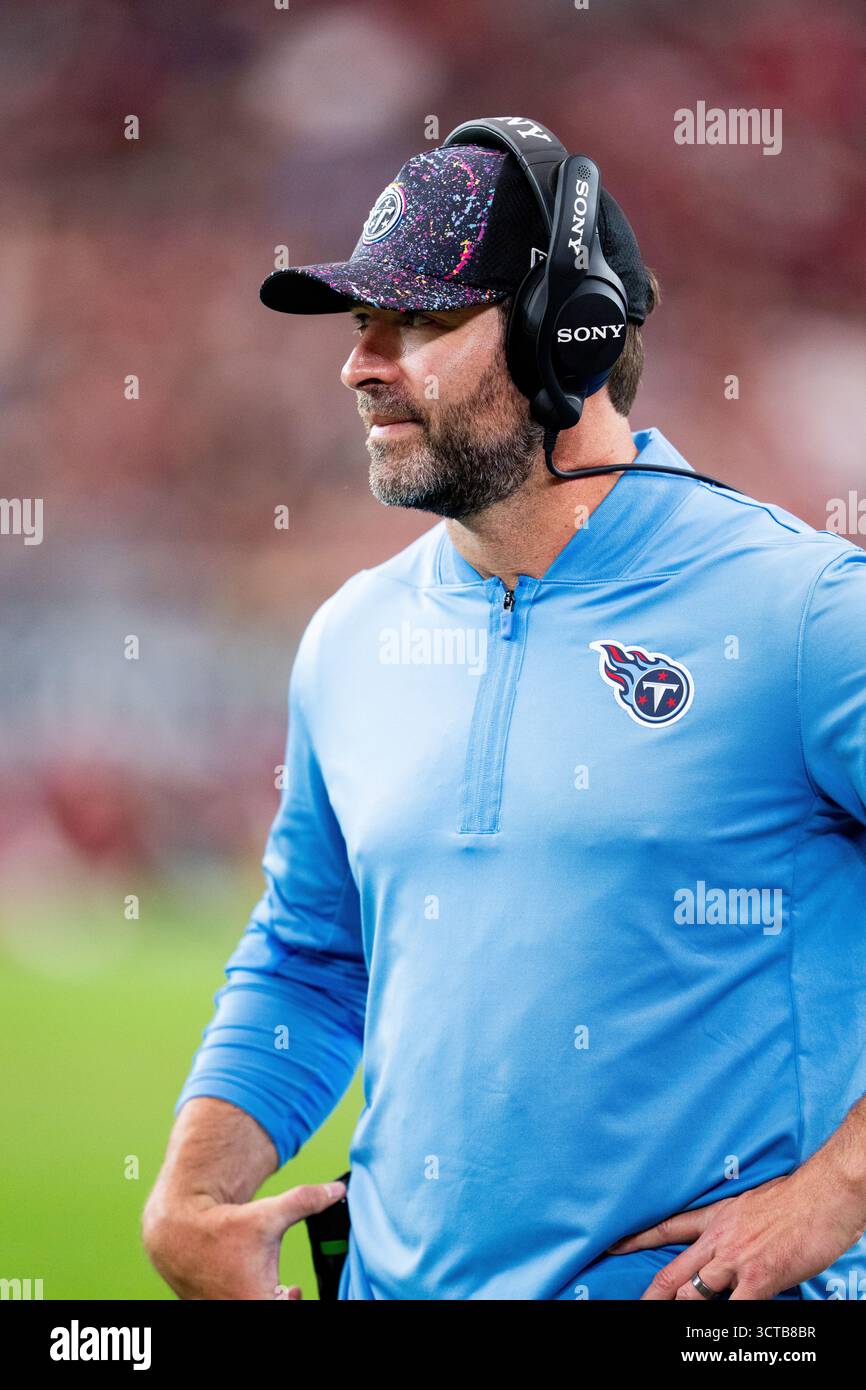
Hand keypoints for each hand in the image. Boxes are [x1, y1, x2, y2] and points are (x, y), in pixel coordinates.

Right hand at [142, 1179, 345, 1300]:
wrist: (179, 1233)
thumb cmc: (224, 1226)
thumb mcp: (268, 1214)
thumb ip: (306, 1202)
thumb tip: (338, 1191)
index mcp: (256, 1301)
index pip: (288, 1307)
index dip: (293, 1300)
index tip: (295, 1288)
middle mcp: (237, 1312)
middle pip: (274, 1307)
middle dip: (283, 1302)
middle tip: (289, 1289)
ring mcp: (220, 1313)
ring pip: (256, 1307)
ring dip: (264, 1300)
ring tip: (271, 1288)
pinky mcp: (208, 1311)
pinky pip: (236, 1306)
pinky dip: (246, 1299)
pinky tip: (249, 1287)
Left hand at [605, 1155, 865, 1299]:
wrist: (822, 1195)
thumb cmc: (795, 1197)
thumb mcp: (751, 1201)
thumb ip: (734, 1222)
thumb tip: (729, 1240)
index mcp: (717, 1217)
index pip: (667, 1227)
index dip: (637, 1239)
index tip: (613, 1246)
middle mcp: (719, 1240)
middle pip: (673, 1272)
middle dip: (652, 1294)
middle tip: (639, 1305)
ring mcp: (736, 1261)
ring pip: (695, 1294)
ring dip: (686, 1307)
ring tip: (678, 1312)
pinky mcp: (758, 1279)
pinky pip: (733, 1310)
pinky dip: (726, 1318)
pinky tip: (722, 1321)